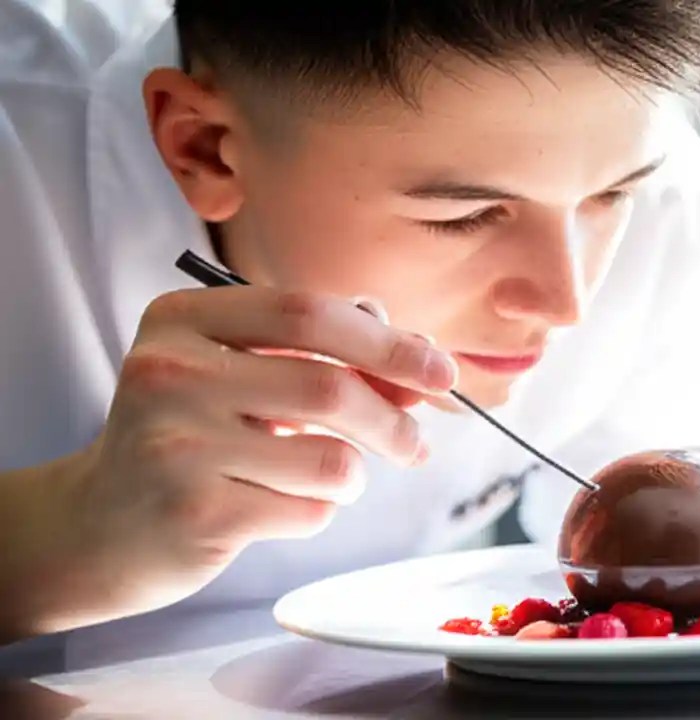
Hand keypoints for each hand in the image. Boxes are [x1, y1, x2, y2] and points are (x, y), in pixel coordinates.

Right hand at [60, 287, 454, 627]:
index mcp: (183, 318)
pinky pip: (310, 510)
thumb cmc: (193, 438)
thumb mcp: (242, 375)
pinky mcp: (195, 514)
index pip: (310, 311)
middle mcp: (169, 372)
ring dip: (349, 475)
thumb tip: (425, 361)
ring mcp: (176, 445)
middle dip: (394, 420)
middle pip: (330, 386)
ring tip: (319, 477)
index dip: (389, 341)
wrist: (98, 526)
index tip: (442, 370)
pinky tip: (273, 506)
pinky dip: (317, 510)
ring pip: (330, 460)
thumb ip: (324, 357)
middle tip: (416, 444)